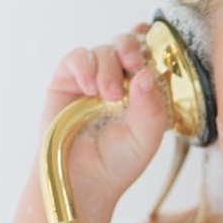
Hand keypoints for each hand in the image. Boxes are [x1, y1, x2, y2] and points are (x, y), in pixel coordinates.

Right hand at [40, 26, 167, 222]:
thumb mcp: (147, 138)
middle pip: (126, 44)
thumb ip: (152, 108)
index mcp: (143, 89)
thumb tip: (146, 74)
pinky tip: (89, 86)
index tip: (155, 47)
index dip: (153, 42)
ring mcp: (93, 78)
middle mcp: (119, 79)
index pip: (150, 54)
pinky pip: (76, 58)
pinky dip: (84, 66)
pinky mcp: (67, 80)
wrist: (84, 180)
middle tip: (132, 64)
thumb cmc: (118, 162)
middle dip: (130, 48)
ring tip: (107, 94)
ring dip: (108, 65)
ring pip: (103, 49)